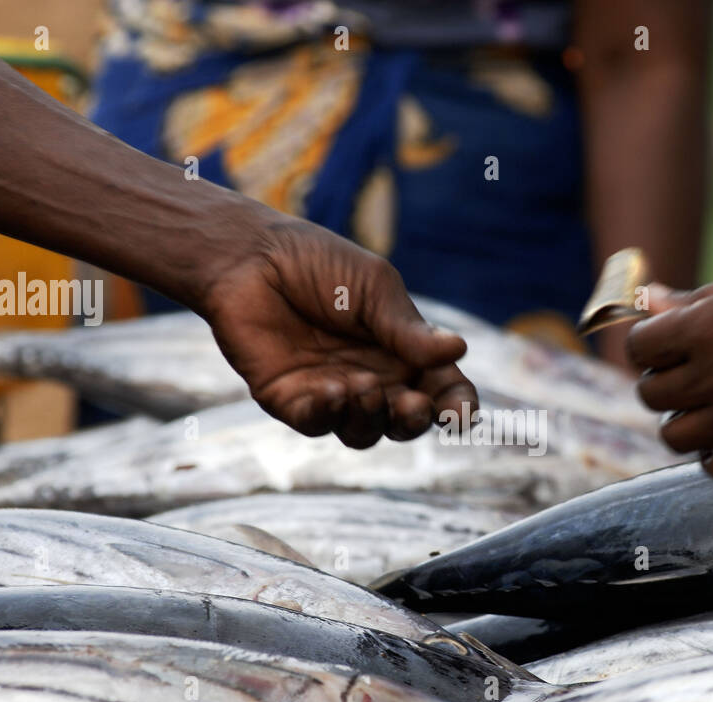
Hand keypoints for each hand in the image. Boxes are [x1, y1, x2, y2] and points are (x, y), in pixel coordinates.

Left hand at [193, 215, 476, 448]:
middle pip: (406, 423)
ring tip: (362, 386)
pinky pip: (317, 424)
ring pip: (364, 432)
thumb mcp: (374, 288)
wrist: (251, 258)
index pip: (441, 391)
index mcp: (403, 353)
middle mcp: (373, 379)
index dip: (457, 408)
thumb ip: (408, 328)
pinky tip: (330, 391)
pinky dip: (328, 414)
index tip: (461, 415)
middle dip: (415, 421)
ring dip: (371, 418)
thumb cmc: (317, 264)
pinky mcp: (292, 400)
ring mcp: (333, 394)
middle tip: (413, 404)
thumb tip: (459, 350)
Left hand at [627, 256, 712, 482]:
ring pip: (674, 436)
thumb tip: (645, 300)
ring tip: (703, 403)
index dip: (647, 341)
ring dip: (681, 421)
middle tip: (688, 368)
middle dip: (661, 379)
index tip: (666, 336)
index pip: (638, 347)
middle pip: (650, 394)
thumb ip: (691, 300)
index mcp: (705, 328)